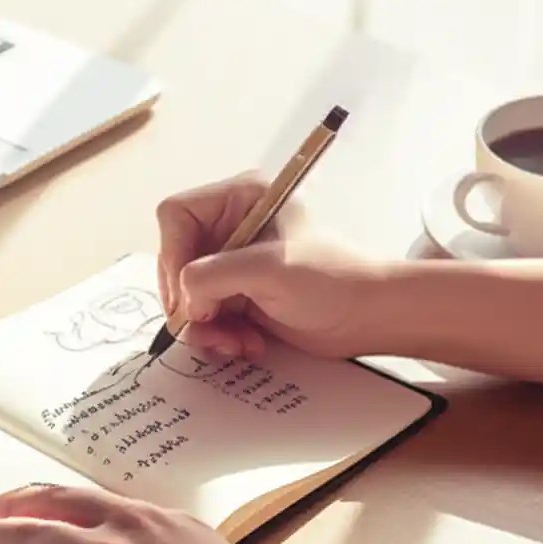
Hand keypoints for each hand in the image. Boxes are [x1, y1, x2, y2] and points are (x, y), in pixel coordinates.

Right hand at [156, 173, 388, 358]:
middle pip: (174, 260)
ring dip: (204, 327)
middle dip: (190, 301)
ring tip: (234, 344)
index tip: (189, 293)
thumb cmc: (332, 280)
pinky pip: (203, 316)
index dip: (172, 254)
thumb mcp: (270, 270)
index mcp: (240, 199)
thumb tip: (185, 302)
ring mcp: (232, 263)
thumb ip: (213, 276)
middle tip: (209, 327)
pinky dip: (217, 336)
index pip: (176, 215)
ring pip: (185, 295)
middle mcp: (230, 226)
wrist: (370, 317)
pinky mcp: (237, 295)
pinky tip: (245, 345)